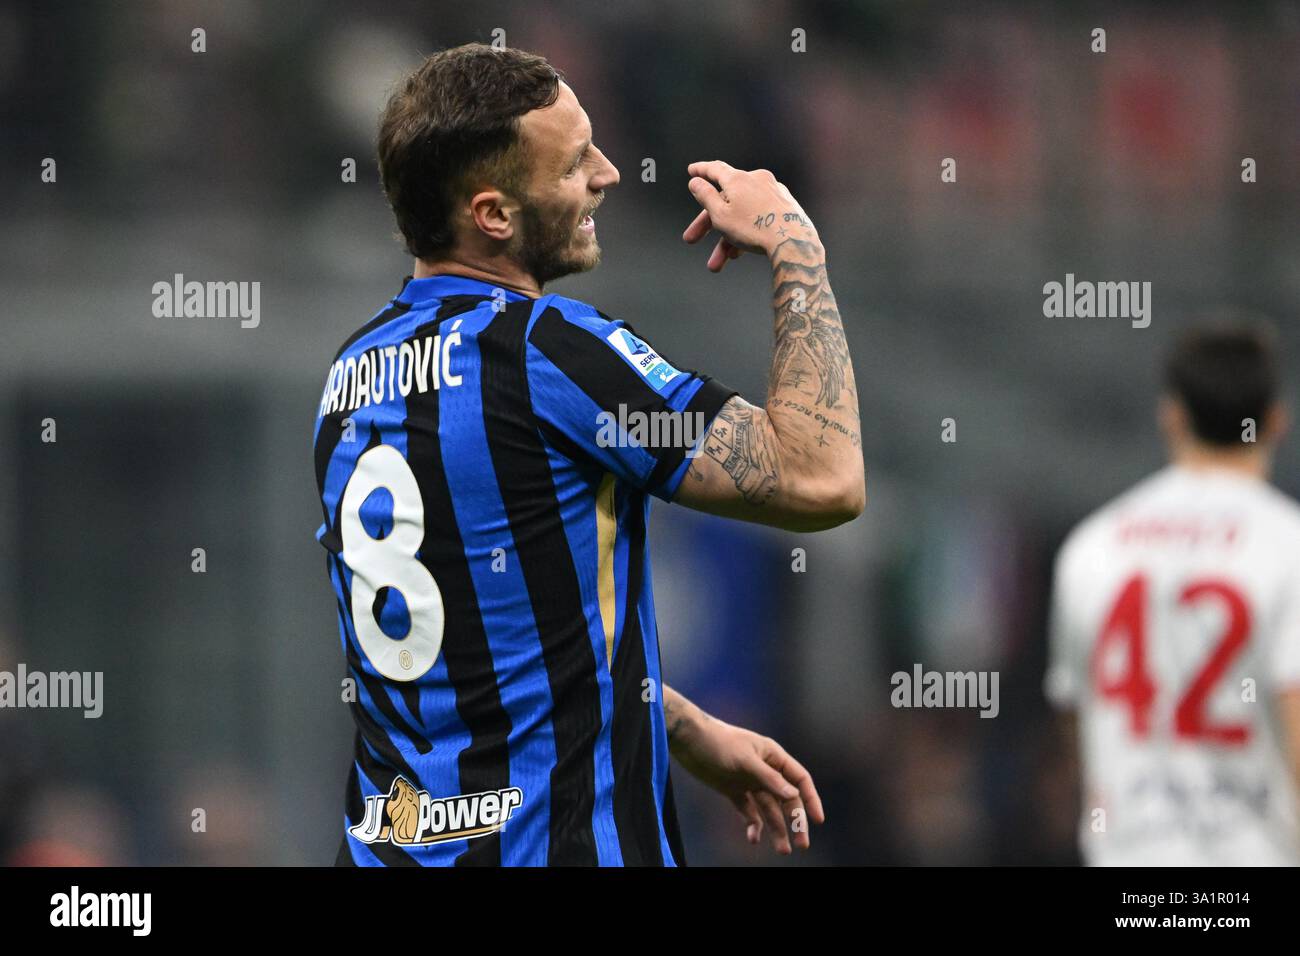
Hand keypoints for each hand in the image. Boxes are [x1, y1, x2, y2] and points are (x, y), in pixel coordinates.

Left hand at [672, 714, 824, 853]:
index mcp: (773, 756)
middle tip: (801, 844)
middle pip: (787, 799)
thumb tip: (793, 794)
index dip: (811, 799)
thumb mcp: (744, 759)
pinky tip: (754, 839)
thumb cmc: (718, 742)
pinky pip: (748, 812)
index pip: (800, 779)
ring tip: (783, 850)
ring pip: (769, 809)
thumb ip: (768, 778)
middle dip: (795, 821)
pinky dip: (753, 825)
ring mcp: (749, 782)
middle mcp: (765, 770)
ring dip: (777, 829)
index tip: (818, 820)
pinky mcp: (733, 790)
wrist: (688, 739)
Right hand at [682, 161, 817, 272]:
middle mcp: (756, 180)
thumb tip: (696, 181)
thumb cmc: (754, 229)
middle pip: (726, 200)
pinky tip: (740, 253)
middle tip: (692, 239)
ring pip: (742, 213)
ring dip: (727, 238)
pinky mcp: (785, 206)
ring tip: (719, 263)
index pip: (715, 169)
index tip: (692, 170)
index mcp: (738, 178)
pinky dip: (746, 232)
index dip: (701, 170)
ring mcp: (772, 192)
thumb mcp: (720, 214)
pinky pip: (758, 217)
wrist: (793, 242)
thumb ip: (705, 196)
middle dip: (708, 224)